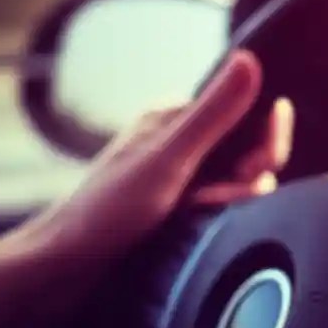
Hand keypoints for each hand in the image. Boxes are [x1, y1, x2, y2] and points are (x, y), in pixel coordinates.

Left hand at [17, 49, 292, 262]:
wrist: (64, 268)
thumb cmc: (108, 211)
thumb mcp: (169, 159)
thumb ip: (214, 114)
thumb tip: (250, 58)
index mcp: (175, 116)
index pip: (248, 115)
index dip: (264, 144)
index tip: (252, 171)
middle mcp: (178, 140)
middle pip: (247, 151)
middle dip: (246, 179)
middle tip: (214, 200)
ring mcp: (177, 175)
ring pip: (237, 183)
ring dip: (232, 203)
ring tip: (199, 218)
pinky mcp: (175, 207)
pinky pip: (219, 206)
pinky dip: (218, 218)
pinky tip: (198, 230)